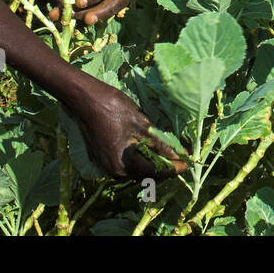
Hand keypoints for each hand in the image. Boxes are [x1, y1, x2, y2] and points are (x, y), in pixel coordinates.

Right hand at [68, 80, 185, 179]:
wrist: (85, 98)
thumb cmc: (113, 107)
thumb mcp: (141, 124)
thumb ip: (160, 144)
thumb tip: (179, 156)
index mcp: (123, 165)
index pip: (155, 172)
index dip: (173, 168)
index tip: (188, 162)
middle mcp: (114, 172)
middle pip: (146, 174)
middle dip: (164, 166)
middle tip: (181, 155)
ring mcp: (107, 166)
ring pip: (137, 170)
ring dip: (153, 162)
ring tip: (168, 150)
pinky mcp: (104, 158)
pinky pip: (128, 164)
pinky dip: (141, 158)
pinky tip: (150, 146)